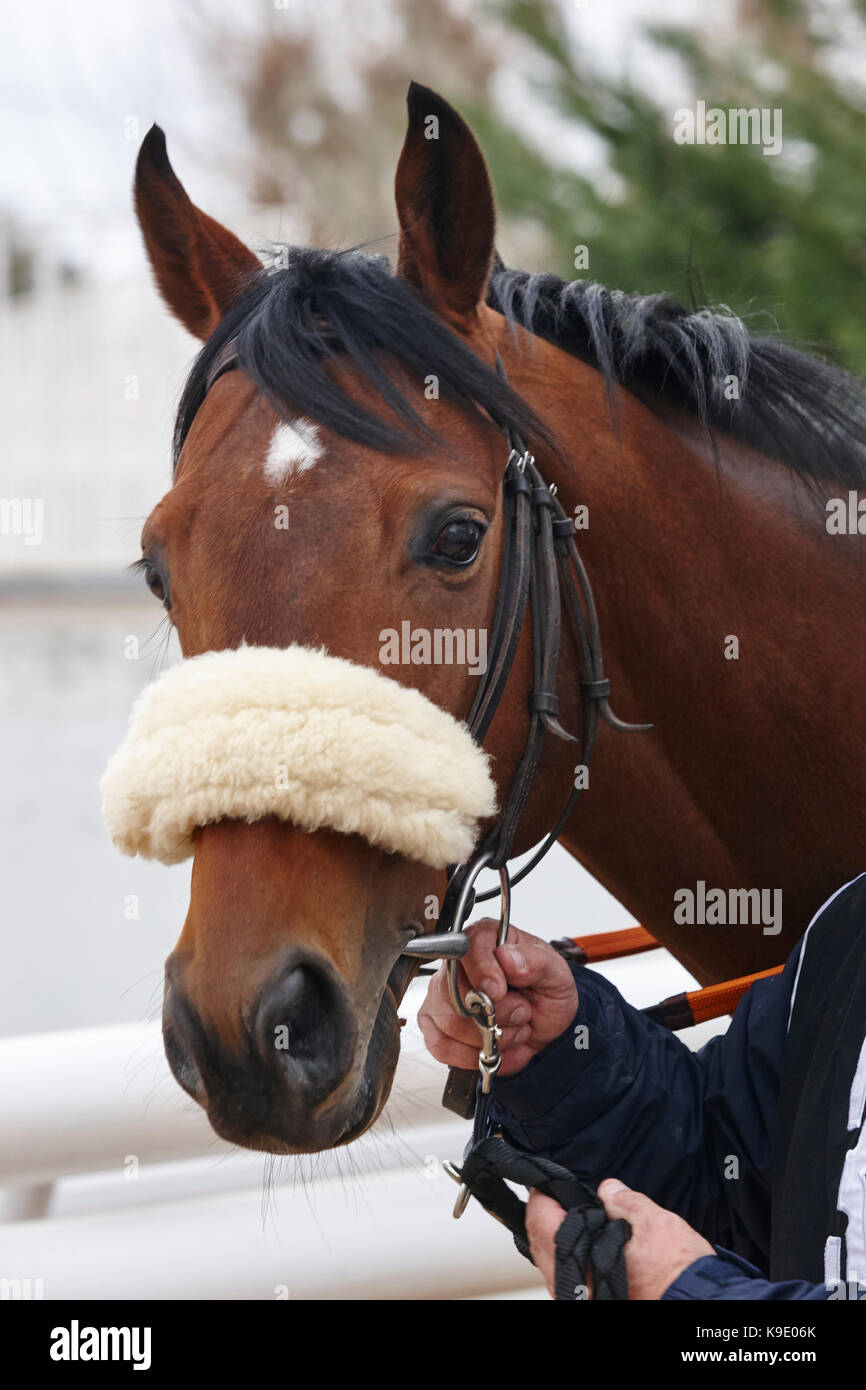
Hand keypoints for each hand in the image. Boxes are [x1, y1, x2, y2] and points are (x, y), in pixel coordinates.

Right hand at [417, 919, 577, 1075]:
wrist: (545, 1024)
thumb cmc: (546, 990)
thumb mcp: (556, 973)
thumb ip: (536, 961)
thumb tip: (507, 957)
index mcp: (485, 939)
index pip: (466, 949)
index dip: (482, 973)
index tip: (499, 991)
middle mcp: (456, 966)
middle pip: (454, 992)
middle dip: (496, 1014)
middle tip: (523, 1012)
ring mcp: (440, 997)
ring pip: (452, 1024)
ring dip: (491, 1037)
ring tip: (513, 1029)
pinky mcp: (435, 1027)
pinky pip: (442, 1047)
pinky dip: (474, 1056)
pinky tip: (494, 1047)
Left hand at [526, 1181, 714, 1299]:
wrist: (699, 1307)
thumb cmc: (678, 1274)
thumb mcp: (653, 1222)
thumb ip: (624, 1201)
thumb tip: (607, 1189)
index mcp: (581, 1265)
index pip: (542, 1222)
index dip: (544, 1195)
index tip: (548, 1181)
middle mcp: (574, 1288)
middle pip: (542, 1243)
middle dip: (549, 1215)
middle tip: (560, 1193)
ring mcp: (582, 1298)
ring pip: (553, 1262)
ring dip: (561, 1236)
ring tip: (576, 1214)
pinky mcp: (596, 1302)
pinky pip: (570, 1276)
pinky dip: (574, 1254)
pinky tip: (590, 1241)